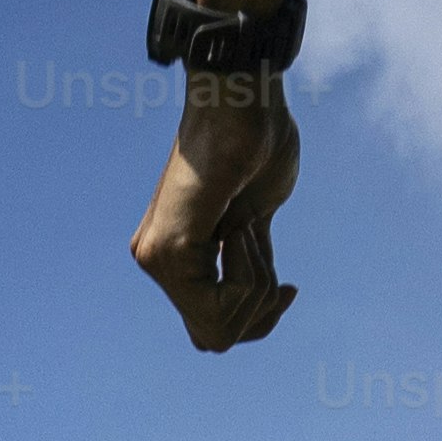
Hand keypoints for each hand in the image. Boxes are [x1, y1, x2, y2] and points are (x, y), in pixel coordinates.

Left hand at [129, 69, 300, 349]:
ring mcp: (157, 259)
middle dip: (258, 311)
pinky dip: (251, 274)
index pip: (215, 333)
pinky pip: (221, 305)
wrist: (244, 101)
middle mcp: (156, 262)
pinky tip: (244, 226)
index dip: (261, 321)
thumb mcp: (256, 221)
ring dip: (257, 284)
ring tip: (248, 224)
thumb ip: (246, 261)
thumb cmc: (256, 145)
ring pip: (221, 327)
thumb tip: (259, 302)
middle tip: (261, 249)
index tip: (285, 284)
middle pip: (216, 340)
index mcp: (174, 257)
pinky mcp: (170, 250)